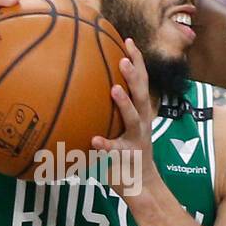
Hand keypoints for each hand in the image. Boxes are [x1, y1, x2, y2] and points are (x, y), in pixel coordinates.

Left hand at [91, 39, 158, 199]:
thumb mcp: (122, 128)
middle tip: (124, 57)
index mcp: (141, 112)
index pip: (141, 81)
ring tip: (114, 90)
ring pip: (133, 118)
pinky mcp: (128, 157)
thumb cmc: (127, 153)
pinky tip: (94, 140)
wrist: (142, 185)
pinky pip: (115, 149)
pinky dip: (106, 144)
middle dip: (135, 74)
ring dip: (125, 103)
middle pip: (142, 93)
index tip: (128, 40)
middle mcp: (143, 122)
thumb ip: (110, 111)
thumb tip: (82, 90)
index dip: (137, 61)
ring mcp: (137, 139)